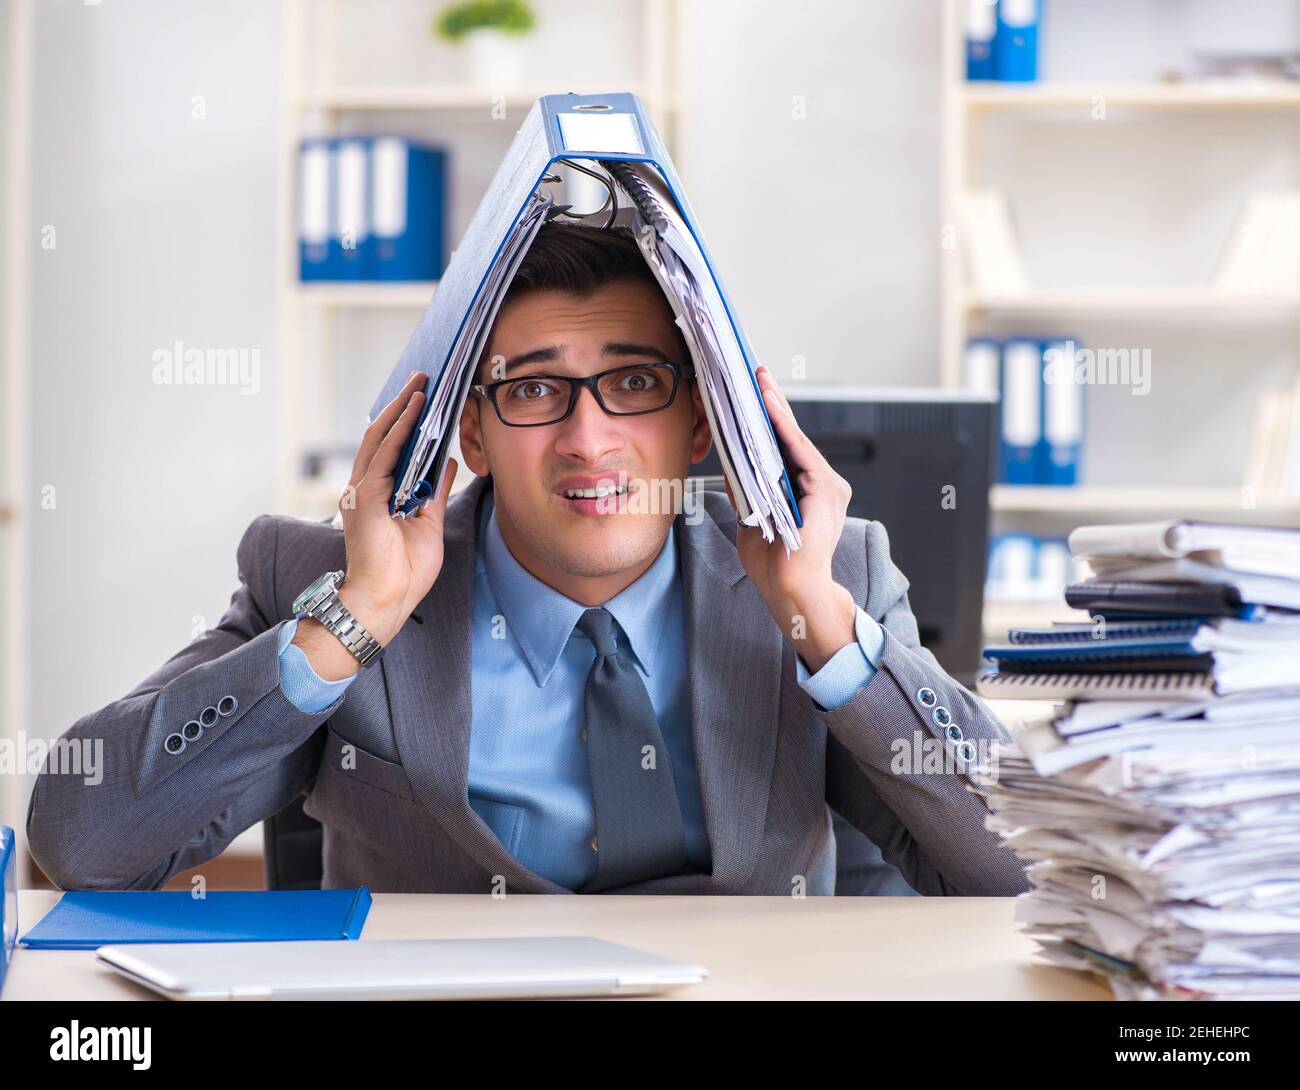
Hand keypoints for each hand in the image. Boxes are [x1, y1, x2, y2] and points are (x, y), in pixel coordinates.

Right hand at [335, 370, 457, 645]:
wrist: (386, 601)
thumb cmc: (404, 571)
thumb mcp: (429, 522)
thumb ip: (434, 490)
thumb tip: (448, 461)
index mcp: (378, 496)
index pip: (391, 449)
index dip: (406, 421)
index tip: (424, 397)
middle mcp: (365, 488)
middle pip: (383, 434)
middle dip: (403, 404)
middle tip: (422, 376)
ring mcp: (363, 492)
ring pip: (381, 437)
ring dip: (402, 408)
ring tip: (421, 383)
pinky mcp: (367, 498)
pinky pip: (386, 455)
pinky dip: (401, 430)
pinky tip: (415, 411)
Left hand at [726, 367, 857, 672]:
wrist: (789, 590)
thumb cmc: (772, 563)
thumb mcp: (751, 516)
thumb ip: (746, 489)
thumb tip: (730, 462)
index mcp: (803, 490)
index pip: (783, 447)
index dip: (768, 419)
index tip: (751, 392)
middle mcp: (820, 484)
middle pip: (791, 436)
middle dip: (772, 403)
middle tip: (755, 372)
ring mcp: (827, 486)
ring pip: (796, 439)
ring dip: (776, 409)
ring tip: (758, 381)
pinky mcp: (827, 490)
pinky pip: (800, 451)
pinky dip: (783, 428)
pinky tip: (769, 407)